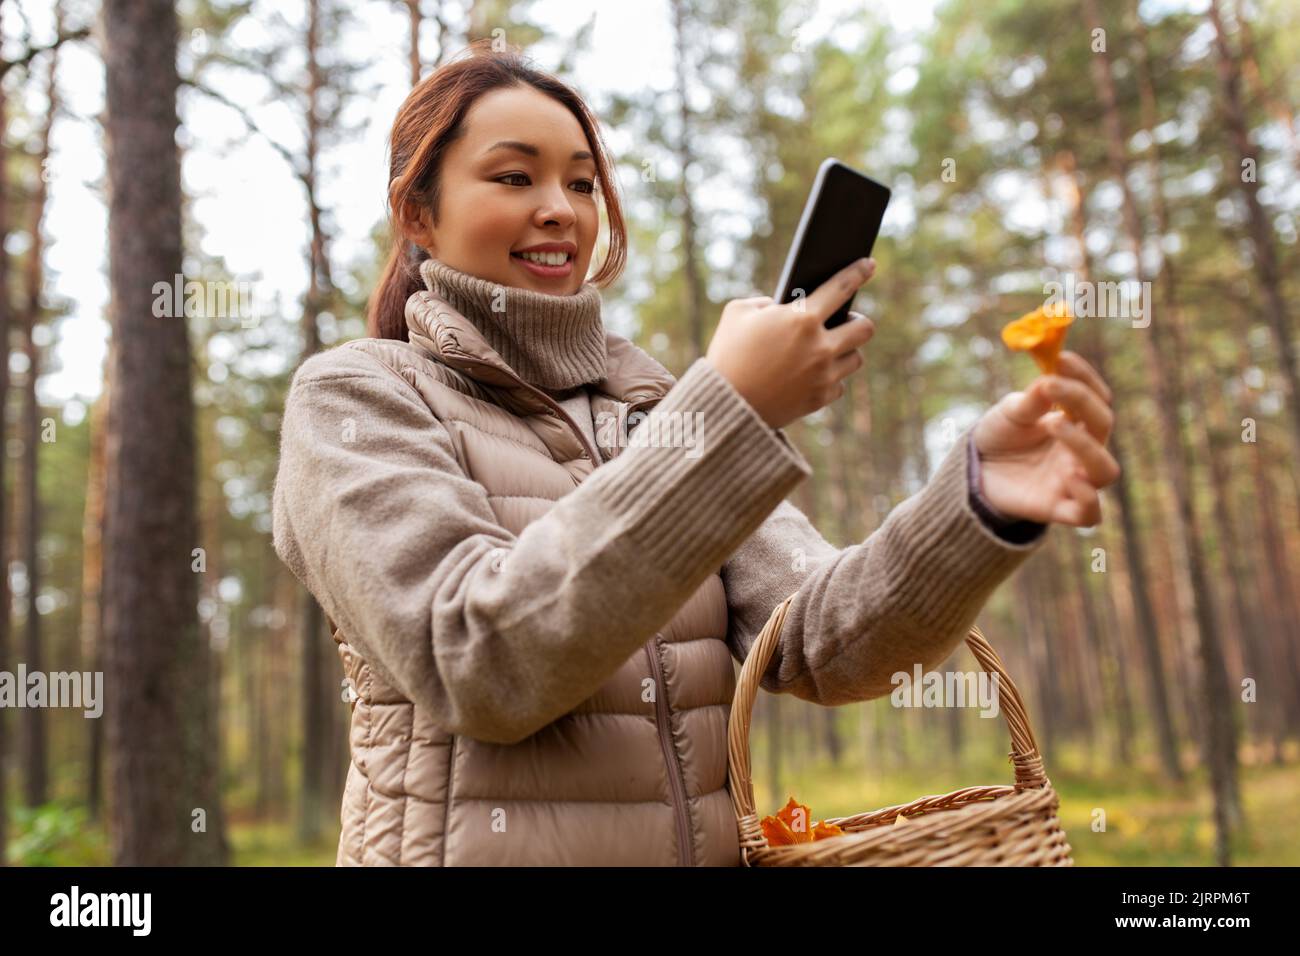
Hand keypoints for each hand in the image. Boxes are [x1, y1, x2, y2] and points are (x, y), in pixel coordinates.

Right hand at [705, 258, 877, 429]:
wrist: (724, 405)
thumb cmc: (727, 355)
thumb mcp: (737, 313)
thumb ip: (763, 303)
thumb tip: (779, 307)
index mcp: (801, 318)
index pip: (842, 287)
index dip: (859, 272)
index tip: (868, 265)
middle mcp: (820, 347)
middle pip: (865, 328)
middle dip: (857, 321)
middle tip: (844, 321)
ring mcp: (823, 375)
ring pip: (856, 358)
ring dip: (845, 351)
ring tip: (828, 349)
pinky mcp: (819, 399)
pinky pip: (838, 385)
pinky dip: (829, 379)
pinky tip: (814, 374)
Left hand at [973, 350, 1119, 526]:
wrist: (974, 472)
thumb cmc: (1000, 437)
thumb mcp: (1010, 413)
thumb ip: (1031, 401)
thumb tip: (1049, 380)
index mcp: (1076, 422)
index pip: (1097, 397)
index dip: (1084, 377)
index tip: (1061, 359)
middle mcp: (1081, 450)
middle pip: (1104, 426)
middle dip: (1082, 402)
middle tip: (1051, 388)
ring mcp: (1073, 480)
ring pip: (1106, 470)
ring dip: (1086, 446)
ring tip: (1054, 424)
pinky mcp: (1058, 508)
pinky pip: (1089, 513)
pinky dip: (1088, 499)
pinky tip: (1071, 479)